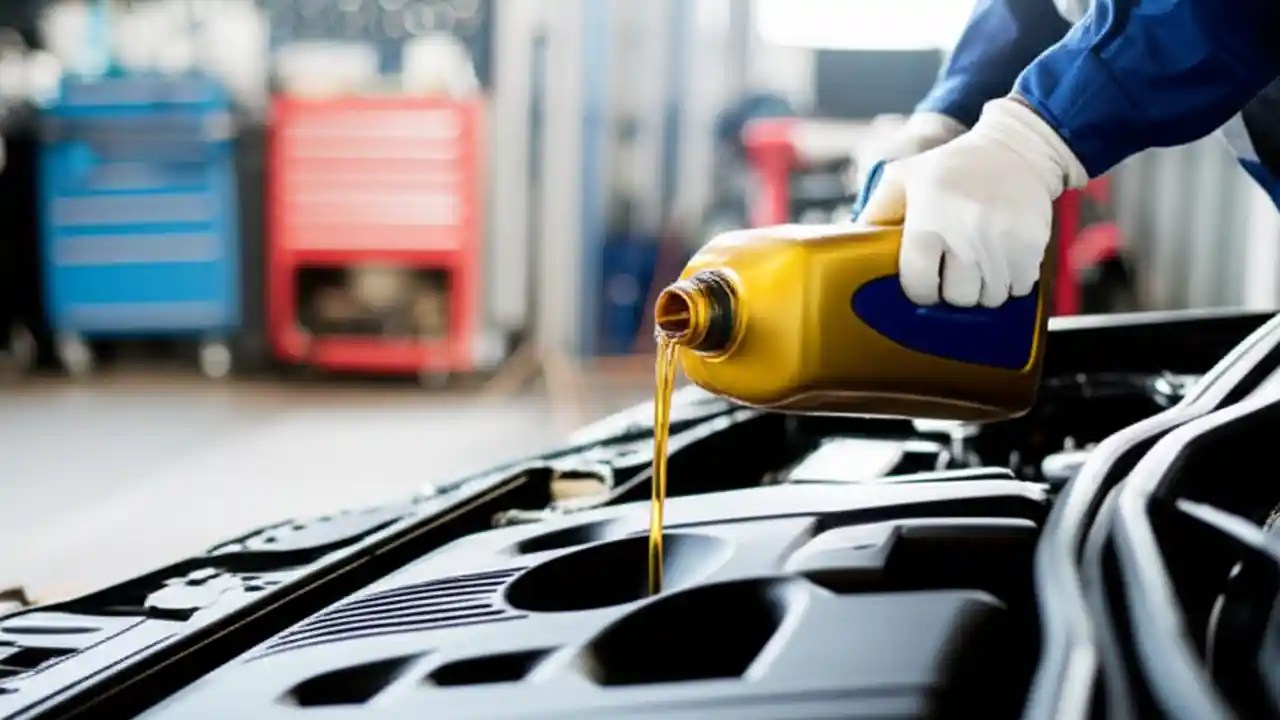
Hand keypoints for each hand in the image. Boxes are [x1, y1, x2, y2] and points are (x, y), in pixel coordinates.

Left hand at [858, 98, 1086, 306]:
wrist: (1016, 150)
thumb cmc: (952, 167)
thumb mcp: (905, 176)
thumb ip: (876, 210)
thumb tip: (853, 243)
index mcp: (928, 222)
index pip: (920, 286)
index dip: (921, 290)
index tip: (926, 281)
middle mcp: (966, 236)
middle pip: (958, 297)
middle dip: (954, 290)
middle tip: (955, 271)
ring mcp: (1002, 243)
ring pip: (990, 298)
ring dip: (984, 289)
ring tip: (980, 265)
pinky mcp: (1032, 246)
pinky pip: (1019, 288)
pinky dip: (1011, 282)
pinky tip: (1003, 261)